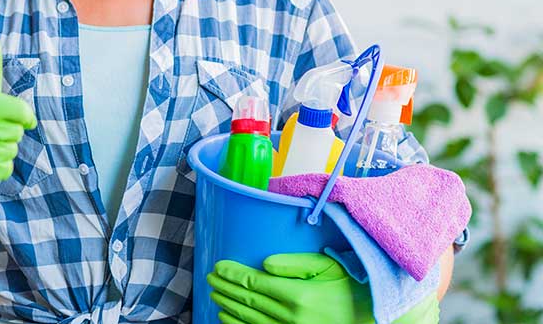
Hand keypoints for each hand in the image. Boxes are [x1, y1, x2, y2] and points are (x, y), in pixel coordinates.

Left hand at [206, 253, 438, 323]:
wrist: (372, 316)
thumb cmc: (350, 286)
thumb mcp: (326, 267)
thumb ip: (293, 264)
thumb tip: (264, 264)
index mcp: (298, 296)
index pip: (254, 284)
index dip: (232, 275)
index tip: (217, 266)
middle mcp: (291, 319)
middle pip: (248, 302)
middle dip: (225, 288)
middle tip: (210, 277)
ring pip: (249, 320)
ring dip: (228, 306)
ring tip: (214, 294)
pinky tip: (228, 318)